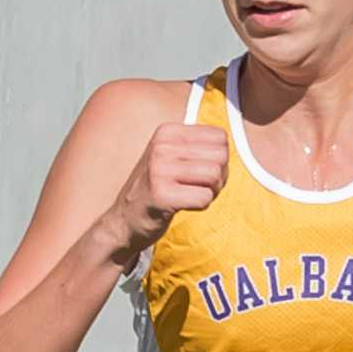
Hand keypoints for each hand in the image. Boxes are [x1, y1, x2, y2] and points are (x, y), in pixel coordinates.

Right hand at [104, 122, 228, 266]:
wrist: (125, 219)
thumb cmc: (157, 188)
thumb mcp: (171, 156)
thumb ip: (197, 146)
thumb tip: (227, 146)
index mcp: (167, 132)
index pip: (220, 137)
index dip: (220, 158)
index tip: (202, 171)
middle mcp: (162, 146)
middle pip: (221, 156)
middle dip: (220, 176)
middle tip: (201, 187)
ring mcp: (160, 170)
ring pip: (215, 176)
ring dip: (212, 192)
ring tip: (192, 195)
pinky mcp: (162, 195)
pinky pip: (204, 198)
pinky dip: (202, 206)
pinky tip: (184, 206)